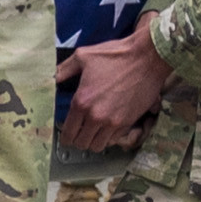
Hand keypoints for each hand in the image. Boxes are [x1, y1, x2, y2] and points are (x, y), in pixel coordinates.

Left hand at [57, 19, 166, 151]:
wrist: (148, 58)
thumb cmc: (116, 55)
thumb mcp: (83, 56)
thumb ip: (64, 70)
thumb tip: (52, 78)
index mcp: (81, 102)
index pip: (68, 132)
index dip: (65, 135)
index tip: (66, 132)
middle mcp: (96, 116)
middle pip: (82, 144)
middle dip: (78, 140)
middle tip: (79, 132)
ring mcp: (114, 122)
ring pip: (98, 146)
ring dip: (93, 141)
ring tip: (93, 132)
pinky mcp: (129, 122)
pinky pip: (115, 139)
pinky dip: (109, 137)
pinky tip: (107, 127)